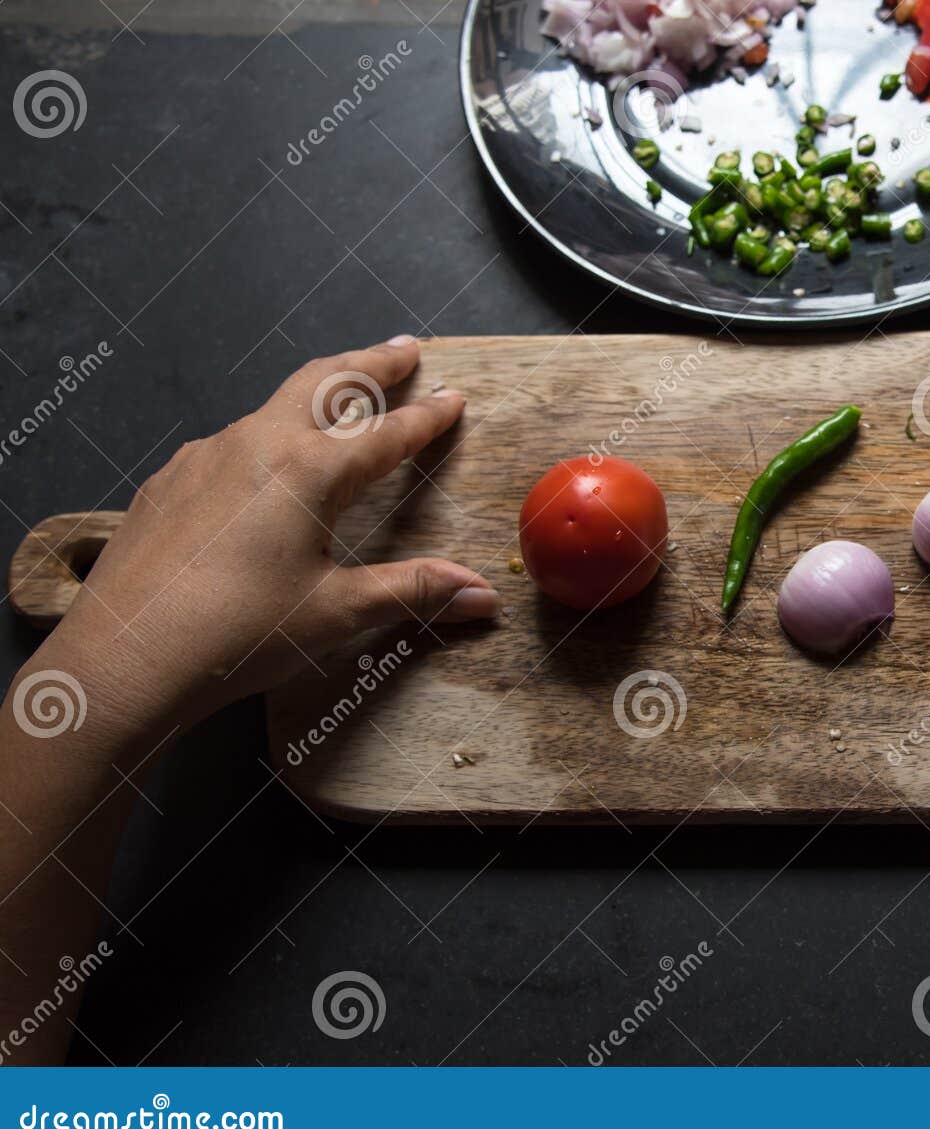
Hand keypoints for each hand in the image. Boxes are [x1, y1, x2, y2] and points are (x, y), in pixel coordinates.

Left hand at [37, 335, 500, 745]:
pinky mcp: (167, 482)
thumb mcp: (337, 614)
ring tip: (338, 400)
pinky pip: (228, 445)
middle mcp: (255, 445)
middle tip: (404, 347)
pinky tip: (263, 471)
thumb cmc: (239, 635)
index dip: (426, 416)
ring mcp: (203, 458)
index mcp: (307, 472)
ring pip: (271, 408)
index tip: (453, 395)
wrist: (123, 657)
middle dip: (370, 361)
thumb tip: (483, 596)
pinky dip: (265, 438)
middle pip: (323, 382)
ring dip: (315, 395)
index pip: (385, 433)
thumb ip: (411, 592)